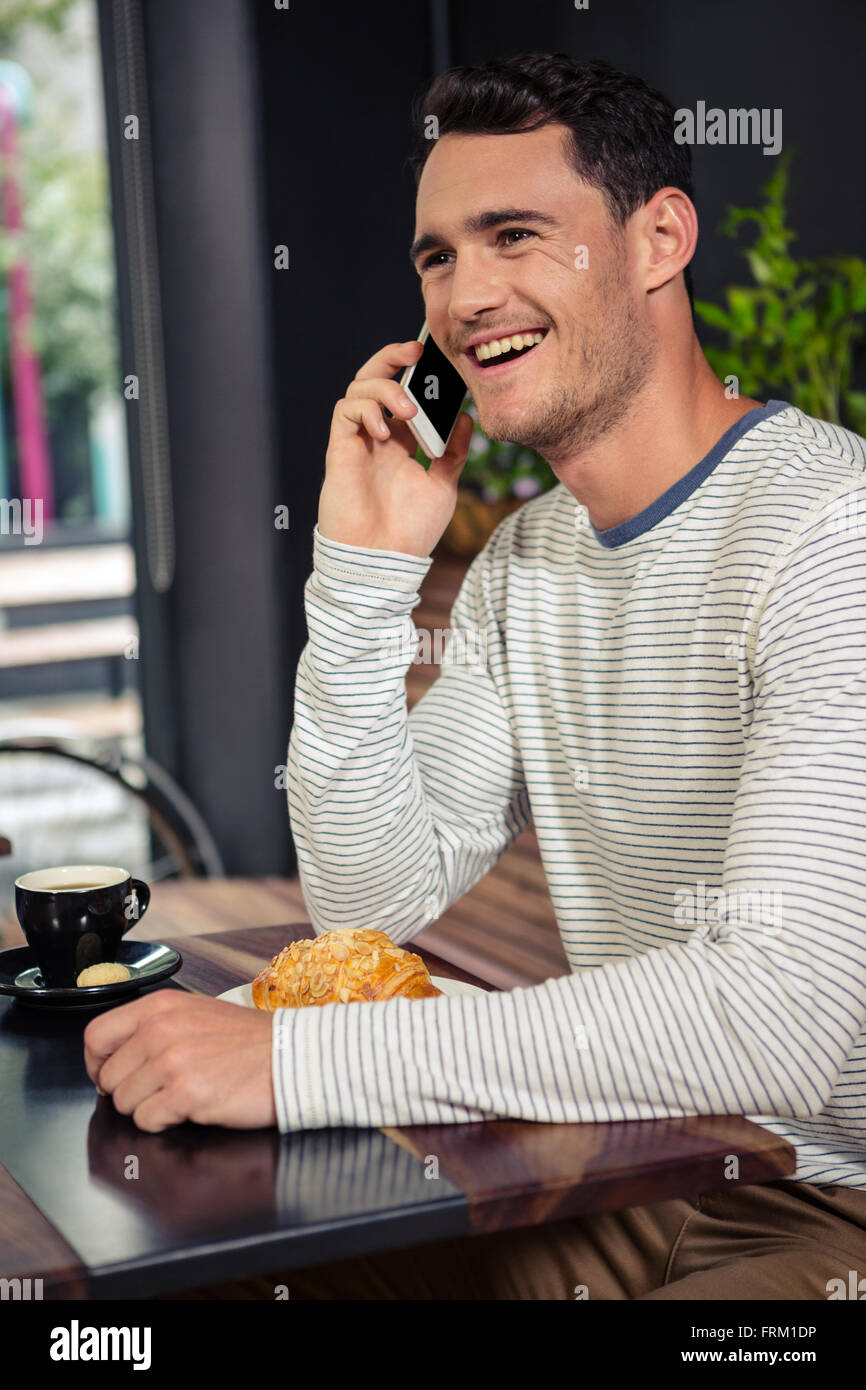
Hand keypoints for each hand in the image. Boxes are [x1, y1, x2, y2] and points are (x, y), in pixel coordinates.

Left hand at [83, 990, 276, 1132]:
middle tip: (160, 1091)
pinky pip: (147, 1120)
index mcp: (161, 1006)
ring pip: (124, 1102)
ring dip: (148, 1107)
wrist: (292, 1056)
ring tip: (181, 1097)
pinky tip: (191, 1108)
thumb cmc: (249, 1041)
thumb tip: (119, 1057)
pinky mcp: (186, 1093)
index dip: (98, 1064)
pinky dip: (164, 1122)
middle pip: (108, 1077)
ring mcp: (173, 1061)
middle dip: (129, 1091)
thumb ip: (156, 1027)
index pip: (96, 1036)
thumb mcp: (197, 1014)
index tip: (113, 1076)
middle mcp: (161, 1029)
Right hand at [319, 338, 474, 556]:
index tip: (434, 356)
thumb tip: (465, 417)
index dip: (412, 370)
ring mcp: (357, 442)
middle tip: (415, 351)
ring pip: (358, 389)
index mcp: (400, 443)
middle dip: (391, 358)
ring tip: (409, 410)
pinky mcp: (340, 451)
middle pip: (374, 380)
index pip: (402, 392)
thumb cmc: (410, 531)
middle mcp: (377, 437)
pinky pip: (344, 412)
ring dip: (385, 388)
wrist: (384, 561)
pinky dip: (365, 410)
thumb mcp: (444, 486)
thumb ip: (453, 451)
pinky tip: (385, 431)